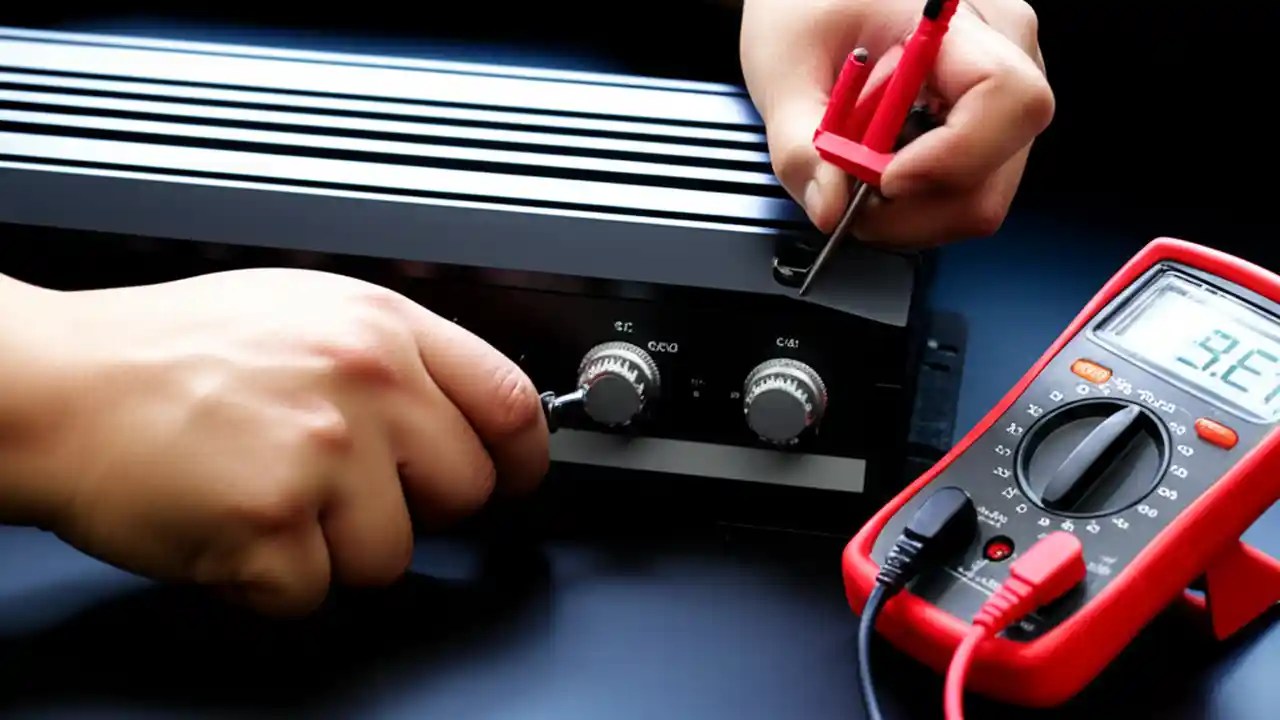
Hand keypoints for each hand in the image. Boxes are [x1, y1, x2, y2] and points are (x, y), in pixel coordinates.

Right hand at [7, 269, 547, 615]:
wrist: (59, 388)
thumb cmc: (169, 354)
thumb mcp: (304, 313)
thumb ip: (393, 359)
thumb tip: (459, 413)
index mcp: (381, 327)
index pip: (509, 402)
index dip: (522, 456)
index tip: (513, 477)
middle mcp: (365, 383)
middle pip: (464, 493)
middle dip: (413, 510)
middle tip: (343, 492)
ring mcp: (324, 454)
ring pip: (392, 557)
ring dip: (334, 552)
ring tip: (269, 499)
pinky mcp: (274, 524)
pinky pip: (314, 594)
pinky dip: (271, 581)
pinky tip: (231, 527)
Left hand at [740, 0, 1050, 246]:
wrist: (812, 1)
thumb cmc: (806, 8)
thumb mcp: (784, 71)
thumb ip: (799, 147)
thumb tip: (830, 209)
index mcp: (958, 23)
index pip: (1007, 99)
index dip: (952, 158)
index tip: (885, 179)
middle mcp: (1004, 55)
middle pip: (992, 170)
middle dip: (913, 205)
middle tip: (848, 195)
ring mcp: (1000, 97)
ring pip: (981, 194)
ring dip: (909, 210)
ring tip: (856, 175)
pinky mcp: (987, 128)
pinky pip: (967, 190)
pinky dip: (914, 201)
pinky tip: (878, 168)